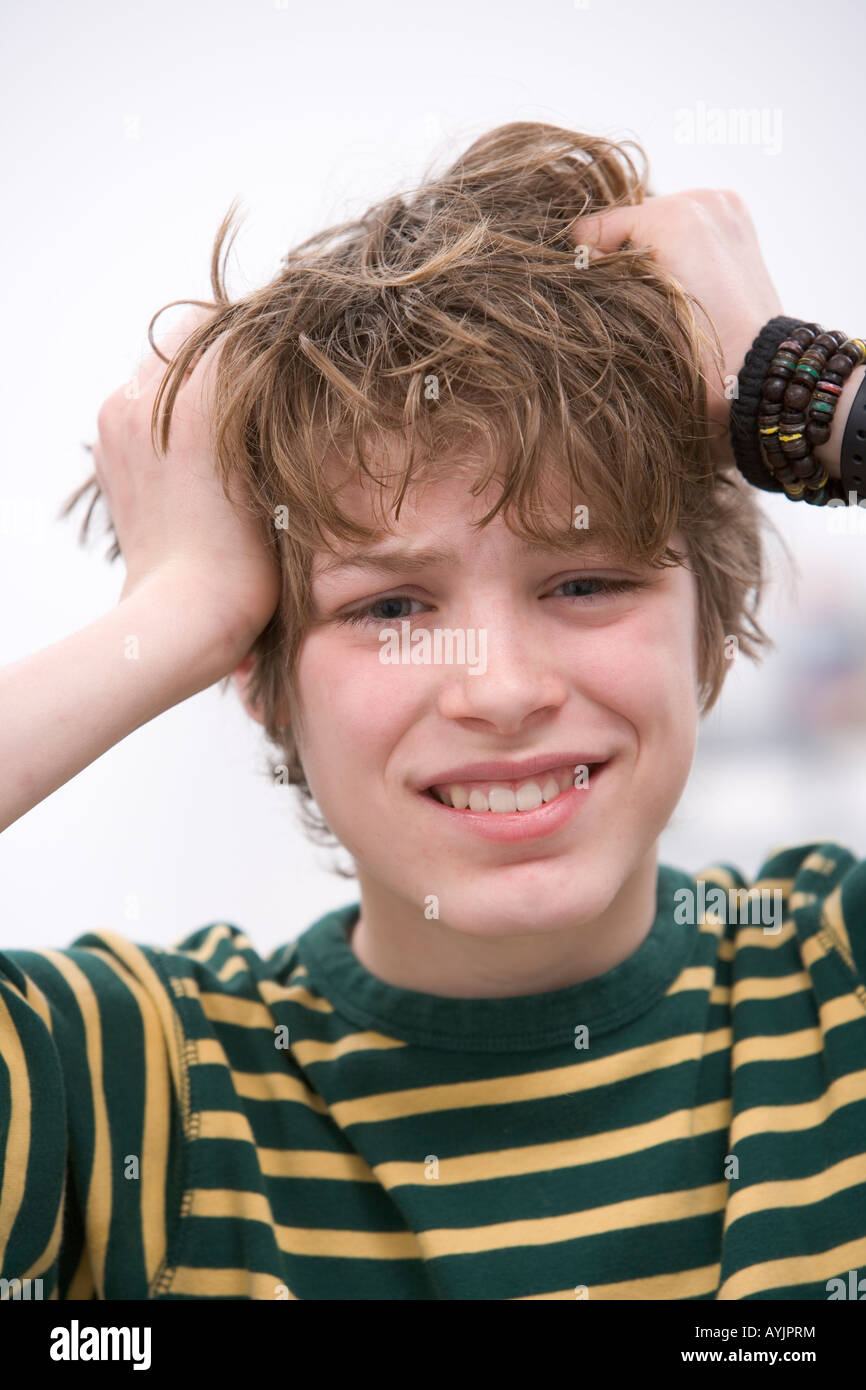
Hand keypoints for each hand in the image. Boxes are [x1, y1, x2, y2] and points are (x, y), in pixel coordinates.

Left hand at [92, 307, 280, 657]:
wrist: (185, 612)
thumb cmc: (248, 558)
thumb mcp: (278, 471)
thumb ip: (272, 402)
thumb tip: (283, 352)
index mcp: (196, 402)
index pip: (235, 327)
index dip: (268, 335)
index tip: (292, 354)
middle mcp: (145, 400)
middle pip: (194, 335)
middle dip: (229, 349)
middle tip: (265, 377)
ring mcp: (118, 420)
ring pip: (163, 363)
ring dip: (197, 376)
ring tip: (231, 413)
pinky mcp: (107, 443)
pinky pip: (141, 398)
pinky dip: (169, 405)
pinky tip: (198, 441)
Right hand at [571, 190, 783, 462]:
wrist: (756, 375)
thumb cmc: (697, 356)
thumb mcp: (635, 315)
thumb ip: (603, 276)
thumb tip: (580, 260)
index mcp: (676, 217)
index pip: (599, 227)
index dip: (584, 262)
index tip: (582, 293)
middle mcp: (703, 200)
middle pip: (633, 222)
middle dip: (620, 255)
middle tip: (619, 298)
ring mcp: (725, 207)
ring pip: (660, 224)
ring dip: (649, 252)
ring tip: (653, 295)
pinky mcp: (738, 221)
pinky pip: (689, 227)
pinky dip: (677, 249)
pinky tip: (680, 284)